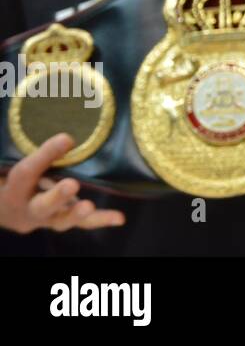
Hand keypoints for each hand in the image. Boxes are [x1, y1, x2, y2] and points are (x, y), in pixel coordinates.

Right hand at [0, 133, 124, 233]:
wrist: (10, 208)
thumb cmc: (17, 177)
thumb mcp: (19, 163)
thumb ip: (35, 152)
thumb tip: (66, 135)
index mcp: (14, 188)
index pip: (26, 173)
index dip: (44, 156)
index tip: (66, 138)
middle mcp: (28, 207)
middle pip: (40, 205)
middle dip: (56, 196)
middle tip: (71, 185)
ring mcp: (48, 217)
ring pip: (60, 220)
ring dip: (76, 214)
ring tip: (89, 207)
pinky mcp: (64, 220)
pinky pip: (82, 224)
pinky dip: (100, 220)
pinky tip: (119, 218)